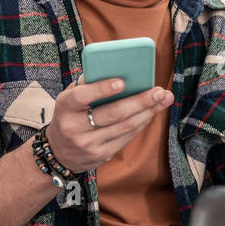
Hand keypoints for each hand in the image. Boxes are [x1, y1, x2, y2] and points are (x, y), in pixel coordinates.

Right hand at [45, 76, 173, 173]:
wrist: (59, 152)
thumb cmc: (70, 115)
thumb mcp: (69, 99)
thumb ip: (87, 85)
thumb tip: (116, 69)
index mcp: (65, 108)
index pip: (82, 97)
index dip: (102, 89)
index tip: (122, 82)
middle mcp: (74, 128)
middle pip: (113, 114)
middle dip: (140, 101)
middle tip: (159, 91)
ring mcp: (89, 144)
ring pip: (125, 126)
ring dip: (148, 112)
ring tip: (164, 99)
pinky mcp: (101, 155)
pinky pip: (127, 137)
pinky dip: (142, 122)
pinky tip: (152, 112)